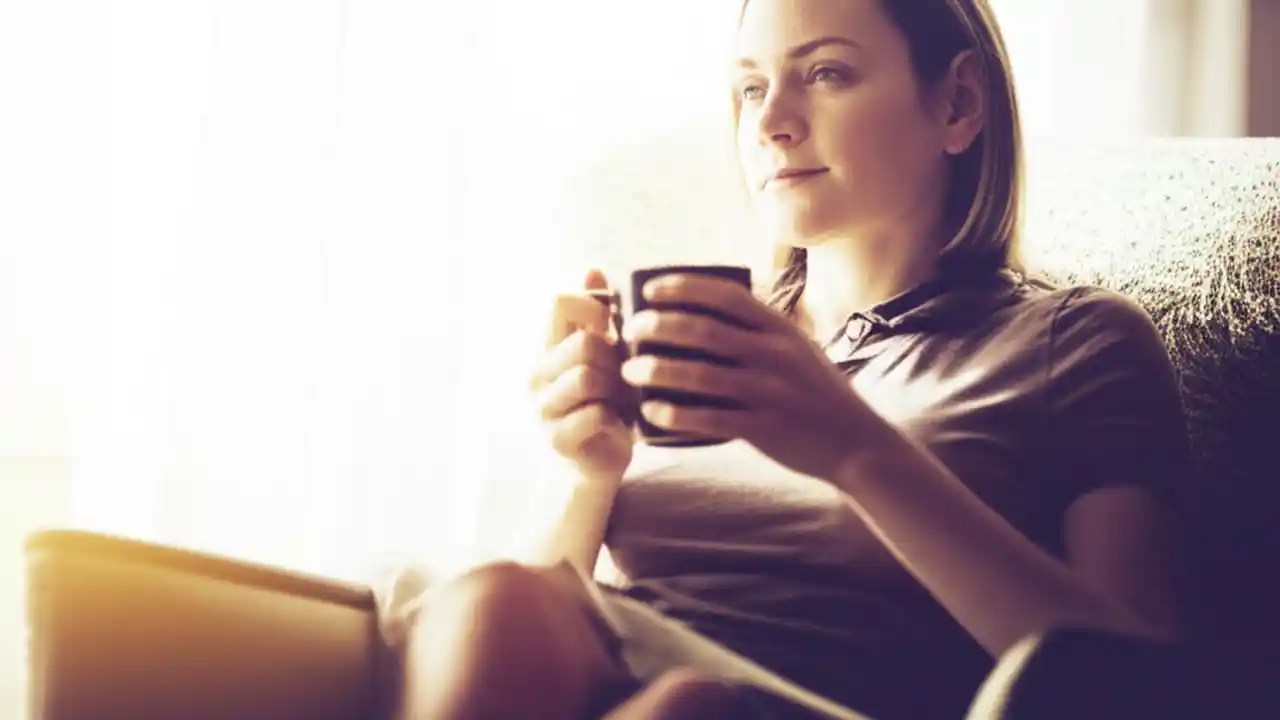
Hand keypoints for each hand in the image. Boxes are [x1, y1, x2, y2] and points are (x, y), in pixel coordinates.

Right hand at [529, 269, 636, 483]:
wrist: (599, 466)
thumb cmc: (606, 405)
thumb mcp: (604, 357)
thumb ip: (596, 318)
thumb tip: (592, 269)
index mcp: (548, 348)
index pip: (559, 301)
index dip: (595, 307)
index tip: (612, 331)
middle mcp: (537, 375)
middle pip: (583, 342)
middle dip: (614, 359)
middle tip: (623, 378)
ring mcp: (543, 408)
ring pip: (586, 376)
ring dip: (614, 389)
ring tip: (620, 401)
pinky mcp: (557, 438)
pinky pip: (593, 412)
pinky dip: (613, 417)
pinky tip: (615, 424)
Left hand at [620, 272, 880, 480]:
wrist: (855, 442)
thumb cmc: (815, 391)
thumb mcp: (795, 347)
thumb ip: (758, 329)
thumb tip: (707, 306)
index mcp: (779, 328)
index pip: (725, 295)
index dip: (683, 287)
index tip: (650, 290)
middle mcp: (774, 354)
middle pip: (703, 331)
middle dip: (658, 326)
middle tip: (630, 330)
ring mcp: (769, 392)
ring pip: (699, 375)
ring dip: (656, 370)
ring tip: (629, 370)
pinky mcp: (764, 428)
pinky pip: (709, 418)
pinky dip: (674, 414)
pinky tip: (650, 411)